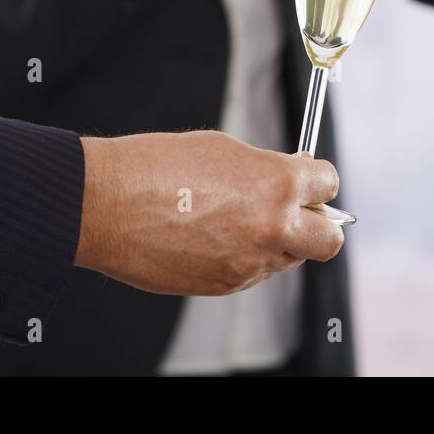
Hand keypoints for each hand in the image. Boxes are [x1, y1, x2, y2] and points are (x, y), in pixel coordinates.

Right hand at [75, 131, 343, 295]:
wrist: (104, 204)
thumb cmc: (156, 166)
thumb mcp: (225, 149)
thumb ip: (268, 169)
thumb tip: (289, 178)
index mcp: (278, 184)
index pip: (329, 185)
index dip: (317, 179)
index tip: (309, 177)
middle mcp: (273, 227)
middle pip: (328, 239)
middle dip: (319, 223)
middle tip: (298, 210)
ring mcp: (250, 262)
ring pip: (289, 257)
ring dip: (279, 241)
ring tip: (242, 220)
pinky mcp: (226, 285)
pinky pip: (254, 273)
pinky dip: (247, 258)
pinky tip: (217, 237)